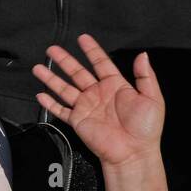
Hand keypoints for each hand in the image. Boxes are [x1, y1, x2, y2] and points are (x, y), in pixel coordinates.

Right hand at [32, 33, 164, 167]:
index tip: (83, 38)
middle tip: (52, 49)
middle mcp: (98, 93)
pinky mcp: (77, 120)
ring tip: (38, 68)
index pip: (101, 63)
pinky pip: (60, 110)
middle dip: (64, 60)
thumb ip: (145, 76)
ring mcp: (86, 106)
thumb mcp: (152, 98)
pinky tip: (40, 95)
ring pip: (64, 88)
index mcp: (115, 86)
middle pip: (77, 72)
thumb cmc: (146, 128)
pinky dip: (50, 103)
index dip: (92, 50)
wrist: (132, 152)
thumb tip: (143, 55)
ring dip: (51, 78)